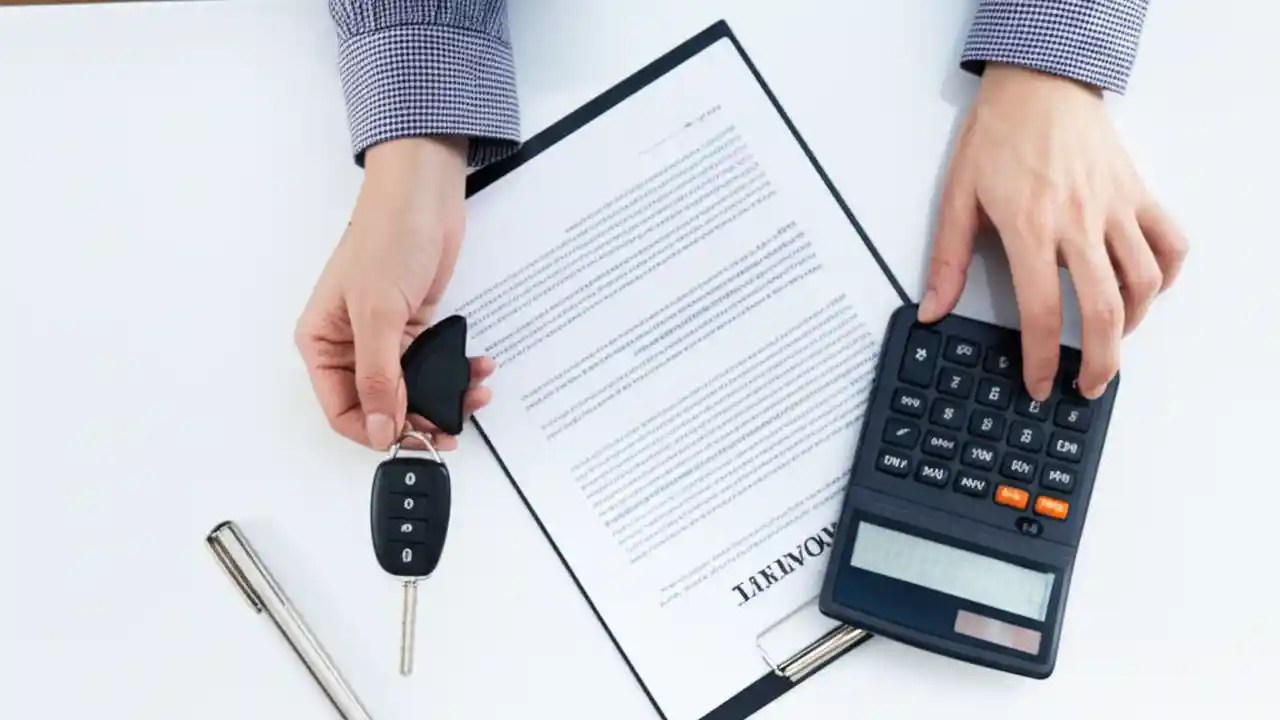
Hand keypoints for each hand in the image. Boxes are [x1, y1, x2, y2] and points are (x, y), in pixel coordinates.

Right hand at [295, 137, 494, 450]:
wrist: (424, 193)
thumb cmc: (388, 236)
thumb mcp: (379, 313)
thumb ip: (380, 377)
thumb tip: (381, 427)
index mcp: (322, 343)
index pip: (343, 411)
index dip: (377, 432)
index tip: (413, 439)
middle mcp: (349, 345)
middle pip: (380, 406)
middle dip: (418, 420)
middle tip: (452, 425)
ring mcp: (384, 337)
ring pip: (412, 390)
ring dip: (444, 397)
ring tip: (474, 392)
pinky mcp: (413, 326)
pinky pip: (433, 366)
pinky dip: (456, 372)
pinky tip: (476, 368)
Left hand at [919, 63, 1186, 400]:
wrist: (1039, 84)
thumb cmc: (997, 136)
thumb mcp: (957, 197)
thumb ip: (947, 259)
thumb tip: (933, 309)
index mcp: (1029, 227)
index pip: (1041, 310)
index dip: (1041, 358)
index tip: (1039, 385)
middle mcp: (1077, 222)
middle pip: (1102, 309)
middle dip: (1098, 361)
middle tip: (1087, 386)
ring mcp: (1114, 209)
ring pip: (1143, 282)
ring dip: (1132, 325)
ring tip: (1111, 345)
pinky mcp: (1138, 194)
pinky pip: (1168, 243)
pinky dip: (1165, 276)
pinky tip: (1146, 292)